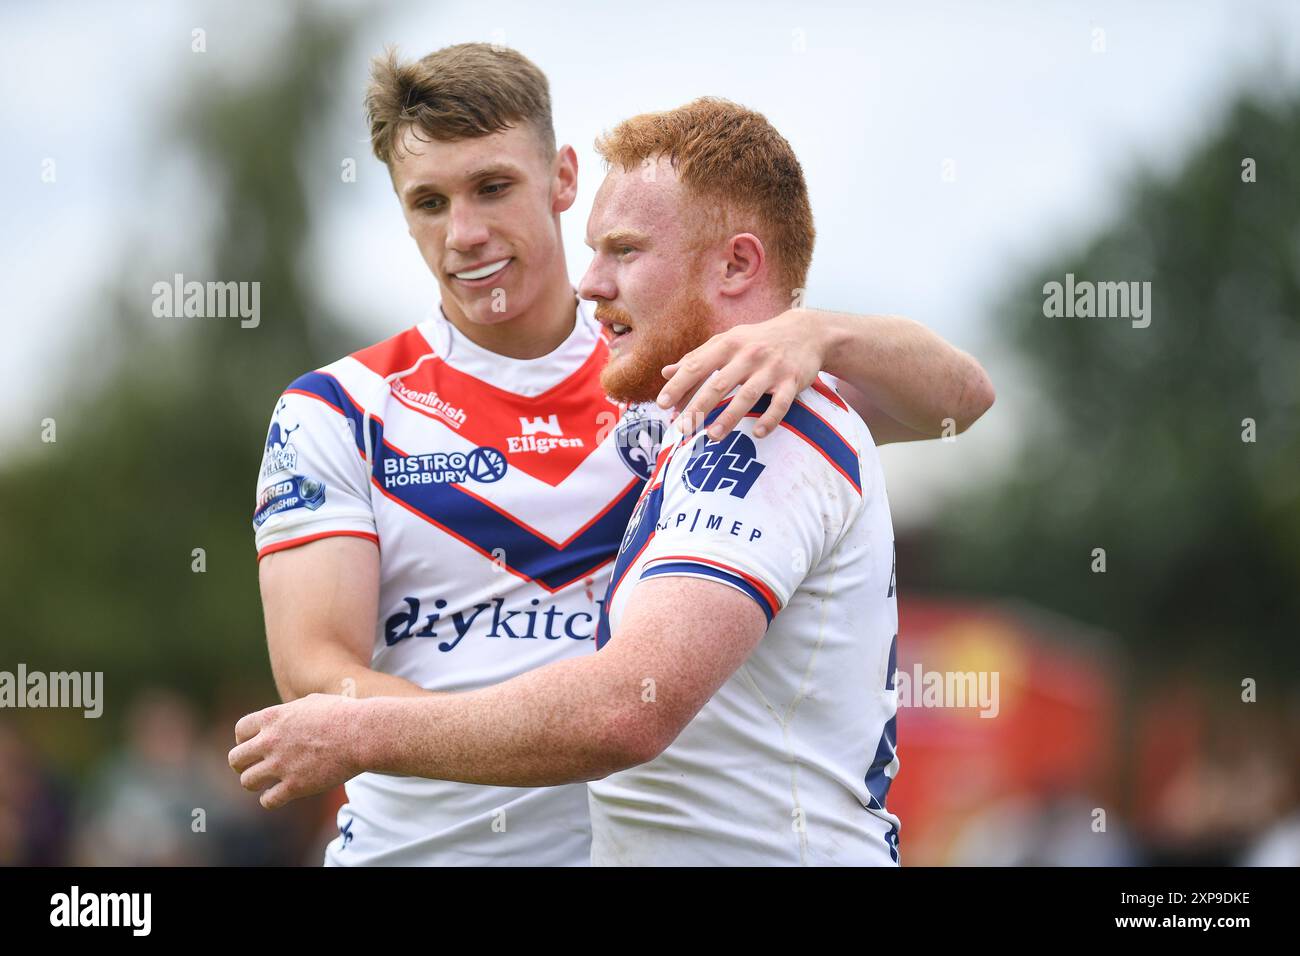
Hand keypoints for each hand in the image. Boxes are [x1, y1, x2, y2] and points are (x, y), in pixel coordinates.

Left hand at [228, 693, 364, 809]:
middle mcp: (271, 741)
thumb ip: (292, 712)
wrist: (362, 734)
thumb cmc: (344, 715)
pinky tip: (280, 795)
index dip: (244, 740)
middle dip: (243, 764)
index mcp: (274, 718)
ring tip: (266, 783)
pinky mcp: (295, 786)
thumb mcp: (313, 702)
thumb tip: (289, 716)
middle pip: (236, 759)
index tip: (254, 746)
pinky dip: (270, 800)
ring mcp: (281, 765)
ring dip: (255, 783)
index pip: (240, 731)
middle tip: (255, 767)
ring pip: (247, 781)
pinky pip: (267, 801)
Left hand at [657, 307, 823, 440]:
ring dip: (729, 417)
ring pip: (748, 395)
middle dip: (699, 407)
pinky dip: (770, 419)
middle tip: (682, 429)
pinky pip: (781, 404)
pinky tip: (758, 433)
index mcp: (728, 344)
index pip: (698, 365)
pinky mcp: (792, 381)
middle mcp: (749, 354)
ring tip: (712, 437)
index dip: (679, 385)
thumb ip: (697, 357)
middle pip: (719, 383)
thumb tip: (666, 373)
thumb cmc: (757, 340)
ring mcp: (771, 368)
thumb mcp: (727, 341)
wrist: (806, 332)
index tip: (662, 405)